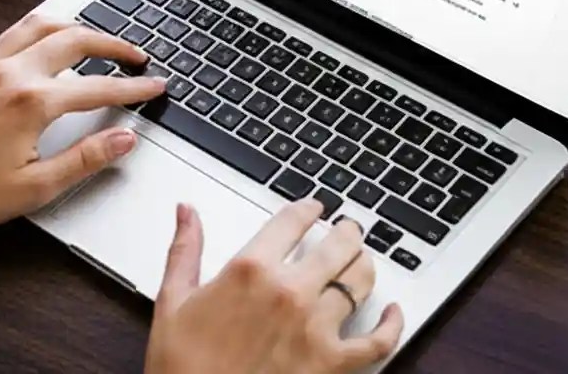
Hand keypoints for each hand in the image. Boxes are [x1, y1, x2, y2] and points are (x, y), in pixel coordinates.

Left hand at [0, 14, 165, 236]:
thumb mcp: (35, 188)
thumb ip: (85, 159)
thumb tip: (124, 140)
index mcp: (32, 103)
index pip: (98, 88)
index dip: (133, 89)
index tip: (154, 87)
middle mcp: (12, 74)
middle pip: (75, 40)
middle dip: (113, 45)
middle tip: (137, 57)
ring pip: (43, 25)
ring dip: (77, 28)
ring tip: (100, 40)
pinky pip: (15, 33)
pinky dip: (43, 28)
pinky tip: (51, 39)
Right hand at [145, 201, 403, 373]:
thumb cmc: (182, 364)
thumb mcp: (174, 300)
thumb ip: (185, 250)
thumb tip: (186, 211)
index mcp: (250, 269)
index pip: (293, 221)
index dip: (308, 209)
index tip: (314, 209)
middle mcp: (289, 291)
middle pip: (337, 245)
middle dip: (346, 232)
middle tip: (348, 230)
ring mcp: (316, 327)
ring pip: (359, 281)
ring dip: (365, 265)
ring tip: (363, 260)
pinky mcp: (332, 362)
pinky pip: (377, 340)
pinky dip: (391, 325)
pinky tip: (393, 312)